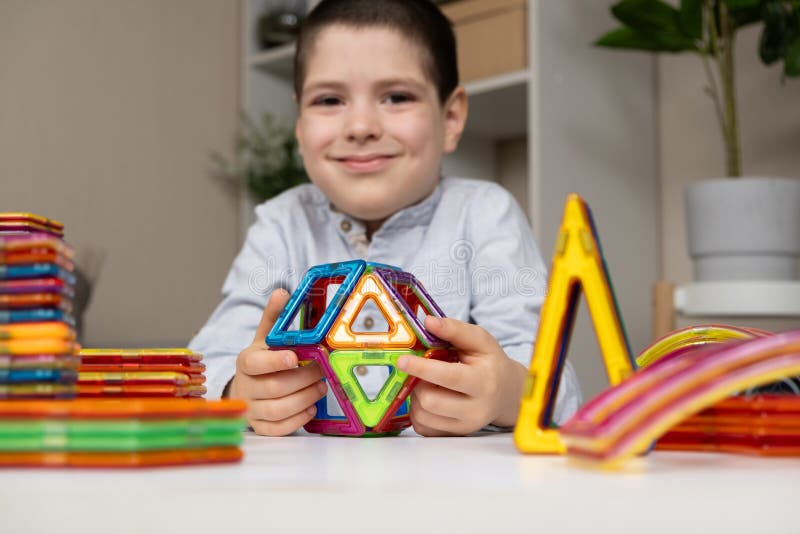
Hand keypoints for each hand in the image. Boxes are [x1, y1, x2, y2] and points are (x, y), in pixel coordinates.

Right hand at [229, 289, 326, 435]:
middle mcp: (246, 387)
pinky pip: (278, 429)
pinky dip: (297, 420)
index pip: (256, 364)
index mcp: (246, 362)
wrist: (243, 390)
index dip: (275, 362)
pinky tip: (311, 408)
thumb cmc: (261, 362)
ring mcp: (251, 409)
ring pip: (278, 410)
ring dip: (304, 399)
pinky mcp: (260, 427)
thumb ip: (273, 318)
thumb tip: (282, 292)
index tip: (295, 357)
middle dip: (303, 380)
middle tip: (322, 372)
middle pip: (274, 388)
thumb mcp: (264, 339)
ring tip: (321, 388)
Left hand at [397, 316, 526, 435]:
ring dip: (416, 396)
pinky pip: (422, 427)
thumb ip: (455, 329)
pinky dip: (418, 411)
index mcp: (484, 381)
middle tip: (419, 372)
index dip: (422, 368)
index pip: (449, 377)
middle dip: (417, 383)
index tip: (402, 360)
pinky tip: (429, 397)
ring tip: (428, 383)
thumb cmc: (491, 363)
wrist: (507, 393)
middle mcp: (476, 409)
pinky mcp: (454, 435)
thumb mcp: (480, 340)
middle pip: (430, 401)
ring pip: (422, 416)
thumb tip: (428, 321)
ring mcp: (465, 426)